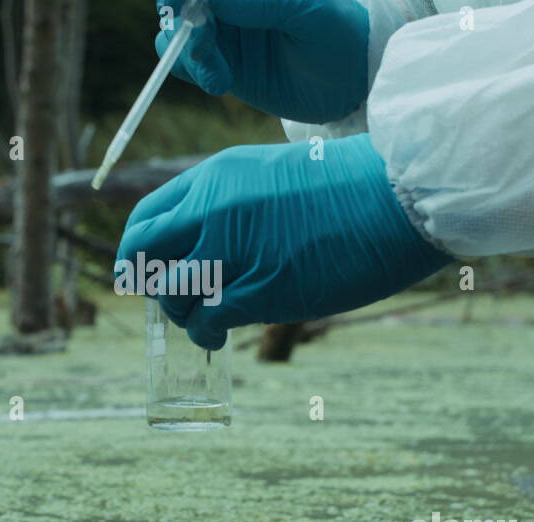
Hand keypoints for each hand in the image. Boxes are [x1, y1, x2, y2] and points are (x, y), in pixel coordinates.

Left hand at [116, 134, 455, 349]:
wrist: (398, 196)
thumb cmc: (348, 186)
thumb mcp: (272, 174)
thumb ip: (230, 202)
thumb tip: (202, 239)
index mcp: (215, 176)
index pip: (147, 216)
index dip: (135, 250)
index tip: (139, 269)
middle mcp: (213, 210)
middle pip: (143, 254)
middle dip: (145, 282)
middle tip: (167, 298)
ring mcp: (233, 250)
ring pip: (170, 292)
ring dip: (179, 312)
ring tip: (201, 318)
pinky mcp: (259, 290)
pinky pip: (205, 320)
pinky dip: (203, 332)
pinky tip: (216, 334)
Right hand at [156, 0, 369, 123]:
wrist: (349, 84)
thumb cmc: (339, 35)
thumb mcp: (308, 12)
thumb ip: (260, 3)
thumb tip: (208, 0)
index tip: (184, 8)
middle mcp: (229, 3)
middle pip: (176, 3)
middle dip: (181, 24)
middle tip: (205, 45)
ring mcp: (221, 31)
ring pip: (173, 34)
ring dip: (187, 54)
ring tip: (219, 76)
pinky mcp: (217, 64)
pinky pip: (183, 63)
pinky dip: (191, 72)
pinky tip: (220, 82)